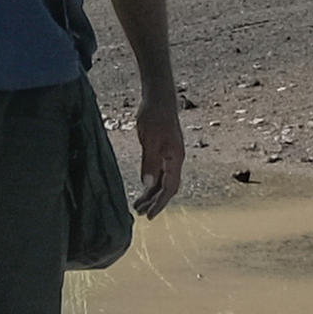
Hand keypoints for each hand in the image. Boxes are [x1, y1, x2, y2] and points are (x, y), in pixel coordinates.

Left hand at [132, 95, 187, 213]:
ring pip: (162, 180)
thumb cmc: (155, 116)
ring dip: (151, 194)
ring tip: (137, 204)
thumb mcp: (150, 140)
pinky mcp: (162, 150)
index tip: (149, 216)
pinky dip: (151, 182)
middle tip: (140, 213)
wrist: (159, 97)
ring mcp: (169, 155)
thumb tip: (149, 185)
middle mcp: (174, 160)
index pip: (170, 188)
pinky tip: (143, 186)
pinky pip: (158, 172)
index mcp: (175, 159)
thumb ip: (150, 163)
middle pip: (167, 187)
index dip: (160, 204)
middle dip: (154, 202)